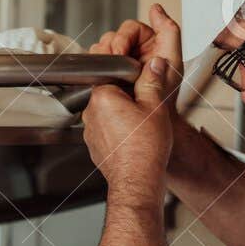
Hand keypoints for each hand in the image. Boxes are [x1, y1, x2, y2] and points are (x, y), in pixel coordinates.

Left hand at [83, 5, 182, 206]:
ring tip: (141, 120)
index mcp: (101, 95)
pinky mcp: (94, 145)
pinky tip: (133, 135)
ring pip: (105, 110)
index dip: (126, 69)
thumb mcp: (155, 106)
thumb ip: (152, 80)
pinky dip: (117, 127)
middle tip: (144, 99)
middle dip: (125, 90)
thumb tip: (154, 63)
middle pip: (107, 89)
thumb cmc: (144, 150)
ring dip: (120, 110)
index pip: (108, 69)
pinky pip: (105, 128)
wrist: (137, 182)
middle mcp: (90, 111)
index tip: (136, 71)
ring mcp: (90, 130)